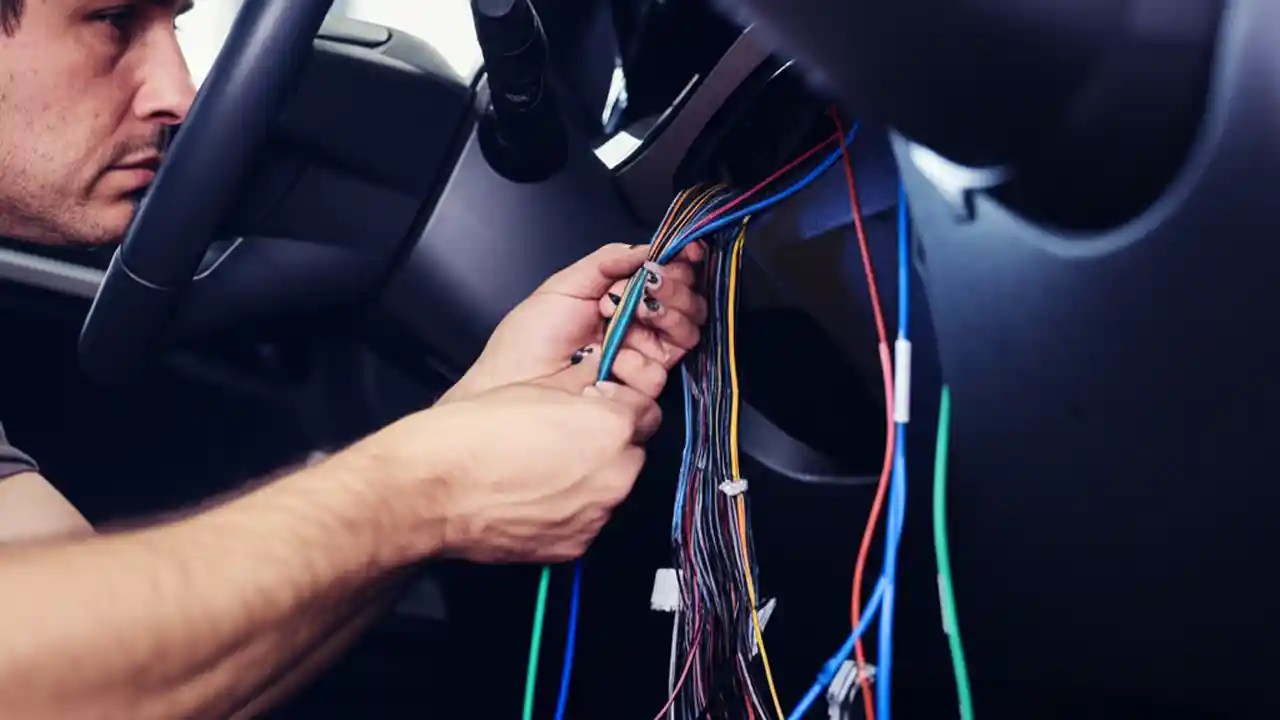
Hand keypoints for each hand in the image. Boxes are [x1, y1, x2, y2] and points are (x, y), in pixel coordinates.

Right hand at [353, 356, 658, 563]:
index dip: (618, 406)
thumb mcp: (536, 388)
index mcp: (611, 428)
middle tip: (568, 439)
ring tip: (544, 470)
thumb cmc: (475, 434)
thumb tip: (599, 392)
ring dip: (592, 479)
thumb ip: (581, 392)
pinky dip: (571, 511)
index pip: (645, 412)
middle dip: (610, 445)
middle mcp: (614, 474)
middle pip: (632, 453)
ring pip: (611, 488)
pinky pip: (587, 521)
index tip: (600, 406)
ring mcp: (596, 514)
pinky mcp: (575, 545)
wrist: (436, 489)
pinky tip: (535, 497)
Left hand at [444, 242, 706, 402]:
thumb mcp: (563, 288)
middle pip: (686, 305)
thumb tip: (647, 247)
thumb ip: (607, 262)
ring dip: (665, 316)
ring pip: (685, 335)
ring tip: (631, 314)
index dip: (682, 264)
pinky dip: (637, 361)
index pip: (667, 280)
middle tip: (652, 283)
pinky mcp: (637, 395)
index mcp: (620, 303)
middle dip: (675, 288)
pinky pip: (658, 372)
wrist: (509, 386)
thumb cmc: (525, 342)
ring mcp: (639, 361)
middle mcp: (636, 330)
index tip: (687, 252)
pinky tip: (611, 360)